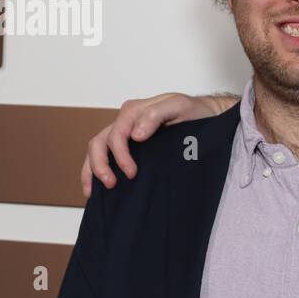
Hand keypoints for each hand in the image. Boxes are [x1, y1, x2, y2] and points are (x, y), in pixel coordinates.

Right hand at [81, 92, 232, 196]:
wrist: (205, 116)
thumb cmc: (194, 111)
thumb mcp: (179, 106)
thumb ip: (156, 115)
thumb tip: (136, 135)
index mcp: (134, 111)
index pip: (117, 134)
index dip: (120, 155)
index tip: (131, 173)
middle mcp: (125, 122)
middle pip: (100, 142)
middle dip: (100, 164)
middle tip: (111, 184)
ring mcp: (125, 134)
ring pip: (97, 149)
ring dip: (92, 169)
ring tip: (95, 191)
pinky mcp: (128, 145)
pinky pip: (104, 155)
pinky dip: (93, 170)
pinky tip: (93, 188)